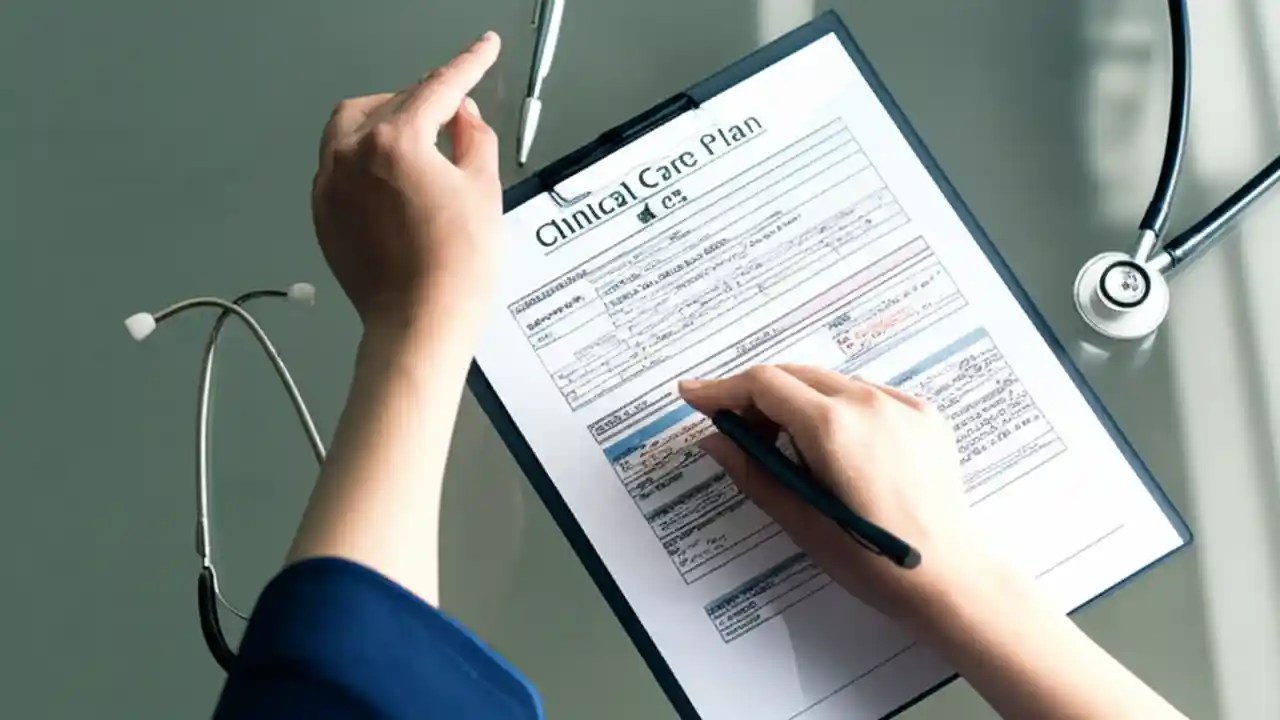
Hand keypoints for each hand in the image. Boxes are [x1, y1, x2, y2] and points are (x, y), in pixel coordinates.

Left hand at [311, 32, 502, 332]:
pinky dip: (365, 156)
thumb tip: (463, 118)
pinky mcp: (324, 214)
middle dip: (427, 100)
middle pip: (392, 103)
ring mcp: (330, 186)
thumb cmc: (453, 272)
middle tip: (459, 113)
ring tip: (420, 139)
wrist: (421, 326)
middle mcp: (351, 156)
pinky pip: (338, 164)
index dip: (468, 65)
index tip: (482, 50)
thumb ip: (474, 138)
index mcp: (394, 142)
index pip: (438, 88)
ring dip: (386, 120)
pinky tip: (394, 176)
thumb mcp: (484, 191)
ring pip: (351, 126)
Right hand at [679, 365, 1000, 624]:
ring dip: (800, 403)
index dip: (722, 389)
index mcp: (833, 427)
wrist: (947, 577)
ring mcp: (901, 405)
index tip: (695, 396)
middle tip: (737, 431)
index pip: (763, 384)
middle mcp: (868, 403)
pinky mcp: (924, 415)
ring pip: (831, 383)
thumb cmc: (872, 561)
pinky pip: (868, 396)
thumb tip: (716, 440)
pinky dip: (841, 410)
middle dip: (757, 396)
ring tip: (791, 450)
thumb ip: (753, 472)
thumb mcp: (801, 521)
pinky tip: (838, 449)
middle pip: (794, 376)